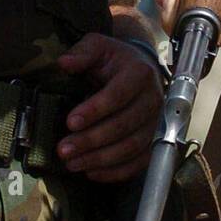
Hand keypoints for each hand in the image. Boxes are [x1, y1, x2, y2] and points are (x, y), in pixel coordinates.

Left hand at [55, 34, 163, 181]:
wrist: (141, 69)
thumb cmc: (115, 60)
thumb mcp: (98, 46)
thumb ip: (82, 53)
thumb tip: (64, 63)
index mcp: (139, 73)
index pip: (118, 95)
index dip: (94, 110)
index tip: (70, 122)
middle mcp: (153, 99)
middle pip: (124, 125)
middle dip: (91, 140)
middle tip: (64, 150)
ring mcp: (156, 123)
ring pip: (131, 147)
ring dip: (100, 159)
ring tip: (72, 164)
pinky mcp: (155, 141)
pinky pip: (139, 162)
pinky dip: (116, 172)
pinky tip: (92, 173)